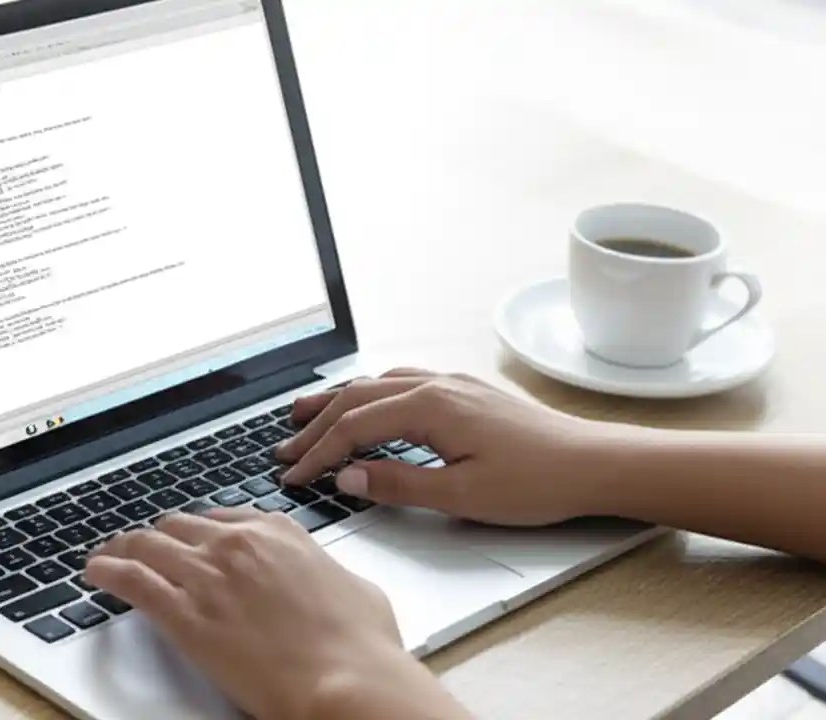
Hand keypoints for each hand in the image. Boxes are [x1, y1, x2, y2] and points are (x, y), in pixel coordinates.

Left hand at [85, 510, 421, 719]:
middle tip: (144, 549)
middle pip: (179, 527)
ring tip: (109, 556)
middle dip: (159, 538)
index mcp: (279, 533)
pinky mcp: (185, 616)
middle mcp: (239, 544)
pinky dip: (108, 572)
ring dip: (124, 549)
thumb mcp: (356, 590)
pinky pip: (132, 580)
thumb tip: (323, 579)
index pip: (223, 517)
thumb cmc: (360, 647)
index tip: (189, 539)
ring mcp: (208, 576)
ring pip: (148, 546)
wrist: (348, 681)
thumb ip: (325, 574)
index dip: (198, 530)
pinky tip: (96, 572)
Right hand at [276, 369, 611, 525]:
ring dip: (338, 400)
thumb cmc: (537, 482)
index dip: (318, 454)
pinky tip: (369, 402)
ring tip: (307, 413)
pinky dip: (371, 393)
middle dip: (316, 423)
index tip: (293, 475)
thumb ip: (399, 484)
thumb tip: (348, 479)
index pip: (354, 428)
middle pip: (357, 398)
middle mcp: (436, 385)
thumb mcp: (461, 495)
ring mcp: (453, 384)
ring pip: (377, 384)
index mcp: (430, 407)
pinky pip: (402, 383)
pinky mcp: (467, 392)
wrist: (595, 464)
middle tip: (284, 445)